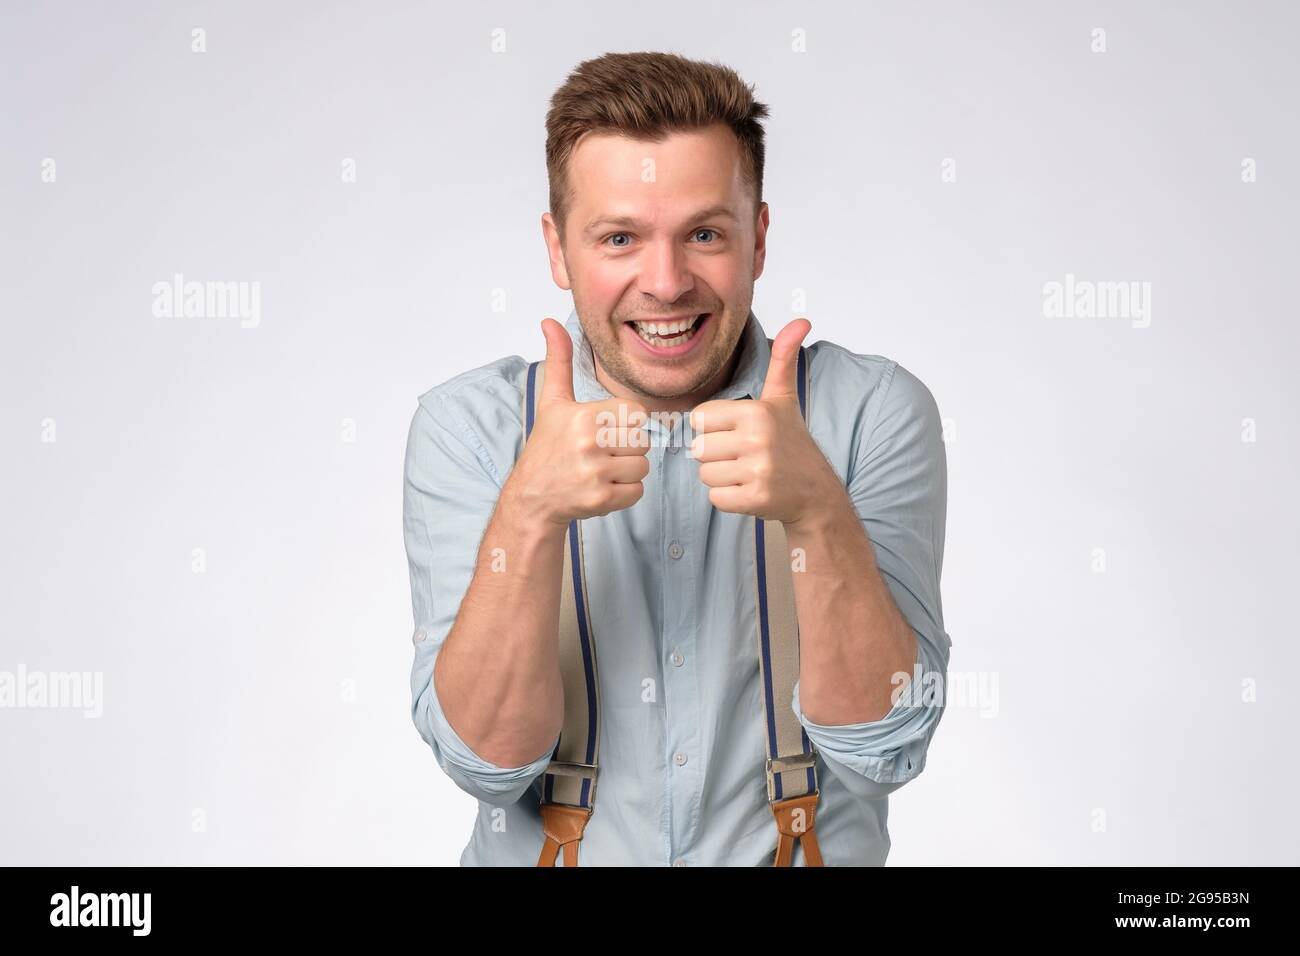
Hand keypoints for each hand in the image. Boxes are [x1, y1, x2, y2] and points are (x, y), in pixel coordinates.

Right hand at [504, 318, 651, 527]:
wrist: (531, 496)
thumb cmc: (546, 447)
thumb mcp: (552, 402)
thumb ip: (559, 361)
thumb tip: (550, 322)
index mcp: (585, 415)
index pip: (636, 413)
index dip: (625, 423)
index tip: (605, 430)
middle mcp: (591, 443)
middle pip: (642, 441)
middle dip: (627, 449)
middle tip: (601, 453)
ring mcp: (596, 473)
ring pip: (642, 467)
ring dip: (627, 472)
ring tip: (600, 470)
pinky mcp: (601, 500)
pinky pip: (637, 492)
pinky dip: (624, 493)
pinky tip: (601, 487)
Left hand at [689, 318, 838, 523]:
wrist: (816, 491)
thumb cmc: (791, 442)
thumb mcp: (783, 397)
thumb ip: (783, 359)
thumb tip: (801, 319)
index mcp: (756, 411)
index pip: (699, 418)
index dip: (713, 428)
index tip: (738, 432)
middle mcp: (757, 439)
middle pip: (698, 449)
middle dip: (716, 456)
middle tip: (744, 456)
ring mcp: (758, 470)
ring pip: (705, 475)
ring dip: (722, 478)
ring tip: (748, 472)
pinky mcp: (756, 499)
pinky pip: (716, 499)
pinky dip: (729, 499)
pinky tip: (751, 490)